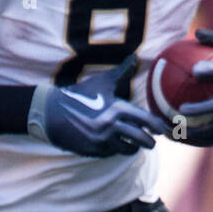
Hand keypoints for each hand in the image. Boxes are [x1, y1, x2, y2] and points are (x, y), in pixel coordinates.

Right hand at [28, 55, 169, 156]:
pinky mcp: (94, 151)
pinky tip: (114, 145)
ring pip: (127, 150)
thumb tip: (134, 57)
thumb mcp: (101, 82)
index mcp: (116, 109)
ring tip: (134, 145)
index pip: (145, 120)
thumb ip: (121, 72)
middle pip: (140, 140)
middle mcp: (111, 127)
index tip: (160, 129)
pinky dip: (115, 150)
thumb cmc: (79, 95)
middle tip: (152, 142)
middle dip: (149, 143)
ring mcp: (102, 141)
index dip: (155, 126)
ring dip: (132, 148)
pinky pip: (111, 154)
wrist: (52, 113)